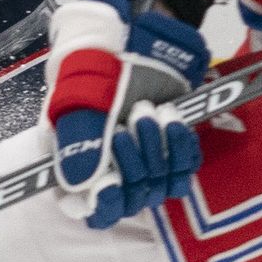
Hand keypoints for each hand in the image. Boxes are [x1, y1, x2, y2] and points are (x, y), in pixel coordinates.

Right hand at [44, 0, 210, 228]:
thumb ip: (75, 149)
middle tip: (130, 118)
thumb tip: (83, 188)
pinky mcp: (175, 154)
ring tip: (150, 110)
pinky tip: (172, 118)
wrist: (125, 48)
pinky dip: (180, 143)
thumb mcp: (75, 108)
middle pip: (133, 198)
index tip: (109, 184)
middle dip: (134, 159)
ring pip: (161, 185)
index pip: (96, 212)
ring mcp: (148, 168)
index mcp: (82, 173)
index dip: (104, 206)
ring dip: (157, 148)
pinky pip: (186, 167)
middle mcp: (116, 178)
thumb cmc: (92, 76)